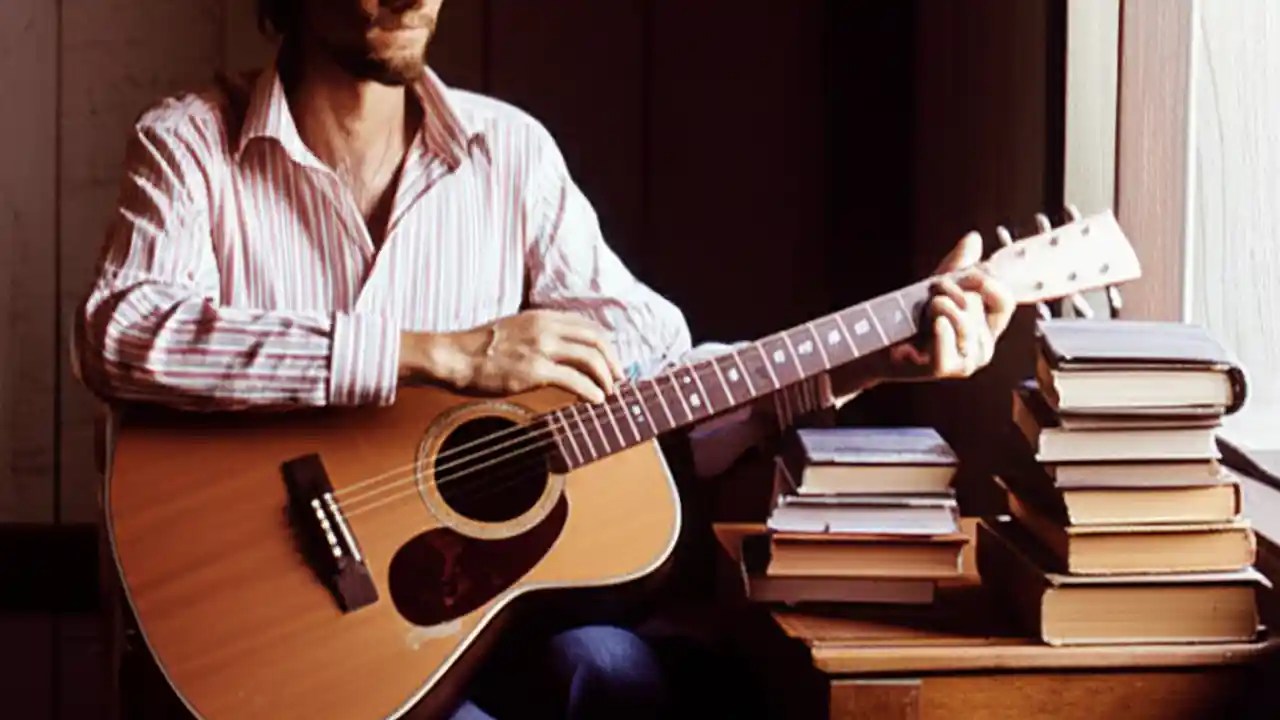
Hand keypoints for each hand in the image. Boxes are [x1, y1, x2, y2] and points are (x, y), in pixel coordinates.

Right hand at [399, 310, 624, 402]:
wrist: (455, 357)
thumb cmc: (480, 349)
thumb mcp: (515, 329)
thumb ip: (539, 333)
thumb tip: (559, 348)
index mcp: (543, 316)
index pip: (588, 325)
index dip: (605, 344)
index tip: (610, 361)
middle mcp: (547, 327)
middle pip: (596, 340)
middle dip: (613, 361)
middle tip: (619, 379)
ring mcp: (542, 348)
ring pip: (591, 359)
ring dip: (606, 378)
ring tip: (609, 393)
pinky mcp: (536, 371)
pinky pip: (576, 380)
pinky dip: (592, 391)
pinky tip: (595, 400)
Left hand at [879, 231, 1014, 382]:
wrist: (876, 345)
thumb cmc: (910, 317)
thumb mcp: (938, 286)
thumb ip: (959, 264)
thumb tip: (973, 237)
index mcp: (988, 328)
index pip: (1005, 300)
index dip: (986, 281)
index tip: (964, 273)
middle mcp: (982, 348)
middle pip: (977, 304)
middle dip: (952, 289)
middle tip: (931, 292)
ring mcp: (965, 363)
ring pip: (963, 321)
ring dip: (939, 305)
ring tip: (925, 308)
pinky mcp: (944, 370)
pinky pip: (949, 345)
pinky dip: (940, 330)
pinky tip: (933, 323)